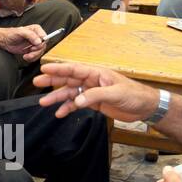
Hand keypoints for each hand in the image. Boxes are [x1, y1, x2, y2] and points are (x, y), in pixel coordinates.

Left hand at [0, 24, 46, 60]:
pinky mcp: (31, 50)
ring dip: (33, 56)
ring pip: (40, 52)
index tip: (33, 47)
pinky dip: (31, 58)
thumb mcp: (20, 32)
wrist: (5, 41)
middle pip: (43, 46)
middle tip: (29, 52)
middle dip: (36, 52)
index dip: (41, 44)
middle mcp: (37, 36)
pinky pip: (36, 56)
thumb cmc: (11, 34)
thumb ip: (30, 35)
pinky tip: (25, 57)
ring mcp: (35, 44)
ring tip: (26, 56)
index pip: (45, 37)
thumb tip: (39, 42)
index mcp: (36, 29)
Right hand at [35, 62, 158, 120]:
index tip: (44, 68)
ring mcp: (92, 92)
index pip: (74, 69)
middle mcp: (92, 81)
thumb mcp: (116, 93)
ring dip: (58, 98)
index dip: (59, 69)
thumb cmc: (134, 95)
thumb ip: (95, 95)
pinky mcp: (94, 103)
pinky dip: (68, 108)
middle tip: (37, 83)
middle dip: (53, 81)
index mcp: (97, 73)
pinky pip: (77, 104)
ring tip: (43, 103)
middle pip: (69, 79)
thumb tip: (77, 100)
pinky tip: (60, 113)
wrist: (144, 107)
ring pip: (71, 93)